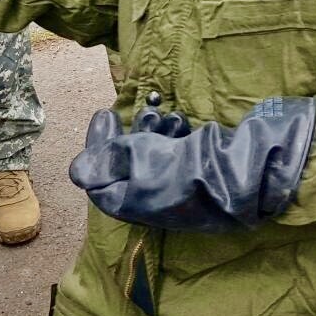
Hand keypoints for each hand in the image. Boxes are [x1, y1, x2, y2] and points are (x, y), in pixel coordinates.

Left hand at [69, 98, 315, 232]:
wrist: (239, 179)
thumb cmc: (180, 168)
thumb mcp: (135, 157)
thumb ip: (105, 159)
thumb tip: (76, 170)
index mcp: (127, 204)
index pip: (98, 177)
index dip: (96, 145)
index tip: (106, 114)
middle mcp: (148, 203)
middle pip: (126, 166)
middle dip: (131, 133)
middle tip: (142, 112)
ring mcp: (172, 195)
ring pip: (152, 159)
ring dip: (154, 132)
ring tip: (166, 116)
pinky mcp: (193, 184)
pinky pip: (173, 160)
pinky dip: (173, 140)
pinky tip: (182, 124)